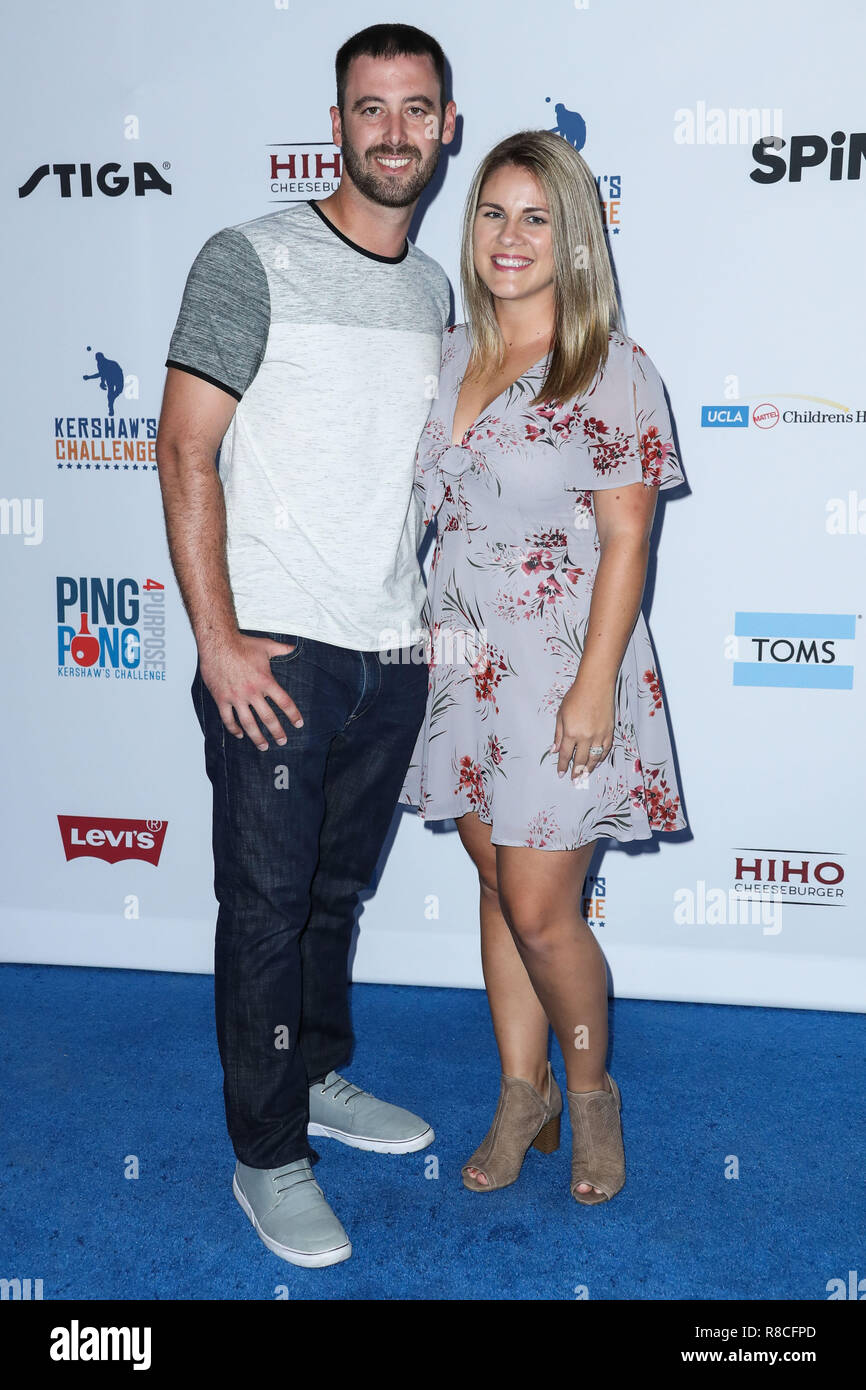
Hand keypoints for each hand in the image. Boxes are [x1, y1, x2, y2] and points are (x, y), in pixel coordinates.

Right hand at [199, 633, 302, 750]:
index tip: (298, 724)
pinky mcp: (221, 698)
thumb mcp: (266, 645)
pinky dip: (234, 729)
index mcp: (266, 681)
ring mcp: (236, 697)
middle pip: (268, 718)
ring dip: (257, 737)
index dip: (293, 715)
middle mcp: (252, 692)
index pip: (284, 702)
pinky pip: (228, 718)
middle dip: (277, 732)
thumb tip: (294, 646)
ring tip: (263, 746)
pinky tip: (240, 735)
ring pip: (248, 723)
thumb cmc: (242, 644)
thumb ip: (282, 649)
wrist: (218, 643)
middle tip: (282, 741)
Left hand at [553, 678, 613, 781]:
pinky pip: (605, 749)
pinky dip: (601, 757)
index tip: (561, 774)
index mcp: (571, 733)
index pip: (566, 755)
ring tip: (585, 775)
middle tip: (574, 780)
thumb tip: (555, 750)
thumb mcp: (561, 715)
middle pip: (581, 760)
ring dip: (589, 768)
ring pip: (595, 758)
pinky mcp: (609, 732)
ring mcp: (599, 735)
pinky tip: (597, 761)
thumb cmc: (575, 697)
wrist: (595, 685)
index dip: (563, 766)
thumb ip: (558, 735)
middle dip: (576, 772)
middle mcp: (586, 737)